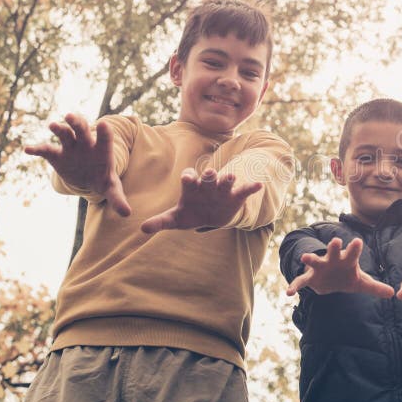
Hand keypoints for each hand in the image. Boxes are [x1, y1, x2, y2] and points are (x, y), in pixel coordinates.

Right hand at [25, 113, 130, 215]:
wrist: (88, 176)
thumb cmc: (102, 179)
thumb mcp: (111, 188)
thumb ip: (117, 198)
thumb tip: (127, 213)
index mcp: (102, 150)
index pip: (105, 139)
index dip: (104, 133)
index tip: (105, 124)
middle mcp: (85, 144)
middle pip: (82, 130)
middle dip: (77, 123)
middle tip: (71, 117)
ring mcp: (70, 147)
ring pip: (64, 134)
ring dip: (59, 129)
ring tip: (52, 126)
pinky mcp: (56, 155)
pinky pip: (46, 150)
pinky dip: (37, 149)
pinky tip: (28, 149)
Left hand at [141, 167, 261, 232]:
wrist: (211, 216)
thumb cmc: (191, 214)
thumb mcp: (176, 218)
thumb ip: (160, 221)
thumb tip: (142, 228)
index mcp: (192, 188)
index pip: (189, 178)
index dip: (188, 178)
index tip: (188, 179)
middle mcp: (207, 186)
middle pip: (208, 176)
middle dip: (208, 174)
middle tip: (209, 173)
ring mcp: (222, 190)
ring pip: (225, 180)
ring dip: (228, 178)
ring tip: (231, 176)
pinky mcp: (235, 196)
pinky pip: (244, 190)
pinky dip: (251, 187)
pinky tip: (259, 185)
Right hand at [285, 238, 394, 297]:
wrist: (328, 280)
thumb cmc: (345, 277)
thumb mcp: (361, 283)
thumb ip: (375, 287)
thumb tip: (394, 293)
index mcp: (347, 260)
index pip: (352, 253)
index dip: (354, 248)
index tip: (358, 241)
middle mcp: (332, 260)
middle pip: (333, 252)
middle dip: (334, 247)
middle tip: (336, 241)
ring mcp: (320, 268)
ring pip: (314, 261)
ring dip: (310, 259)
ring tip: (305, 258)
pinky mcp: (310, 278)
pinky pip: (301, 281)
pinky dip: (295, 286)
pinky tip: (289, 293)